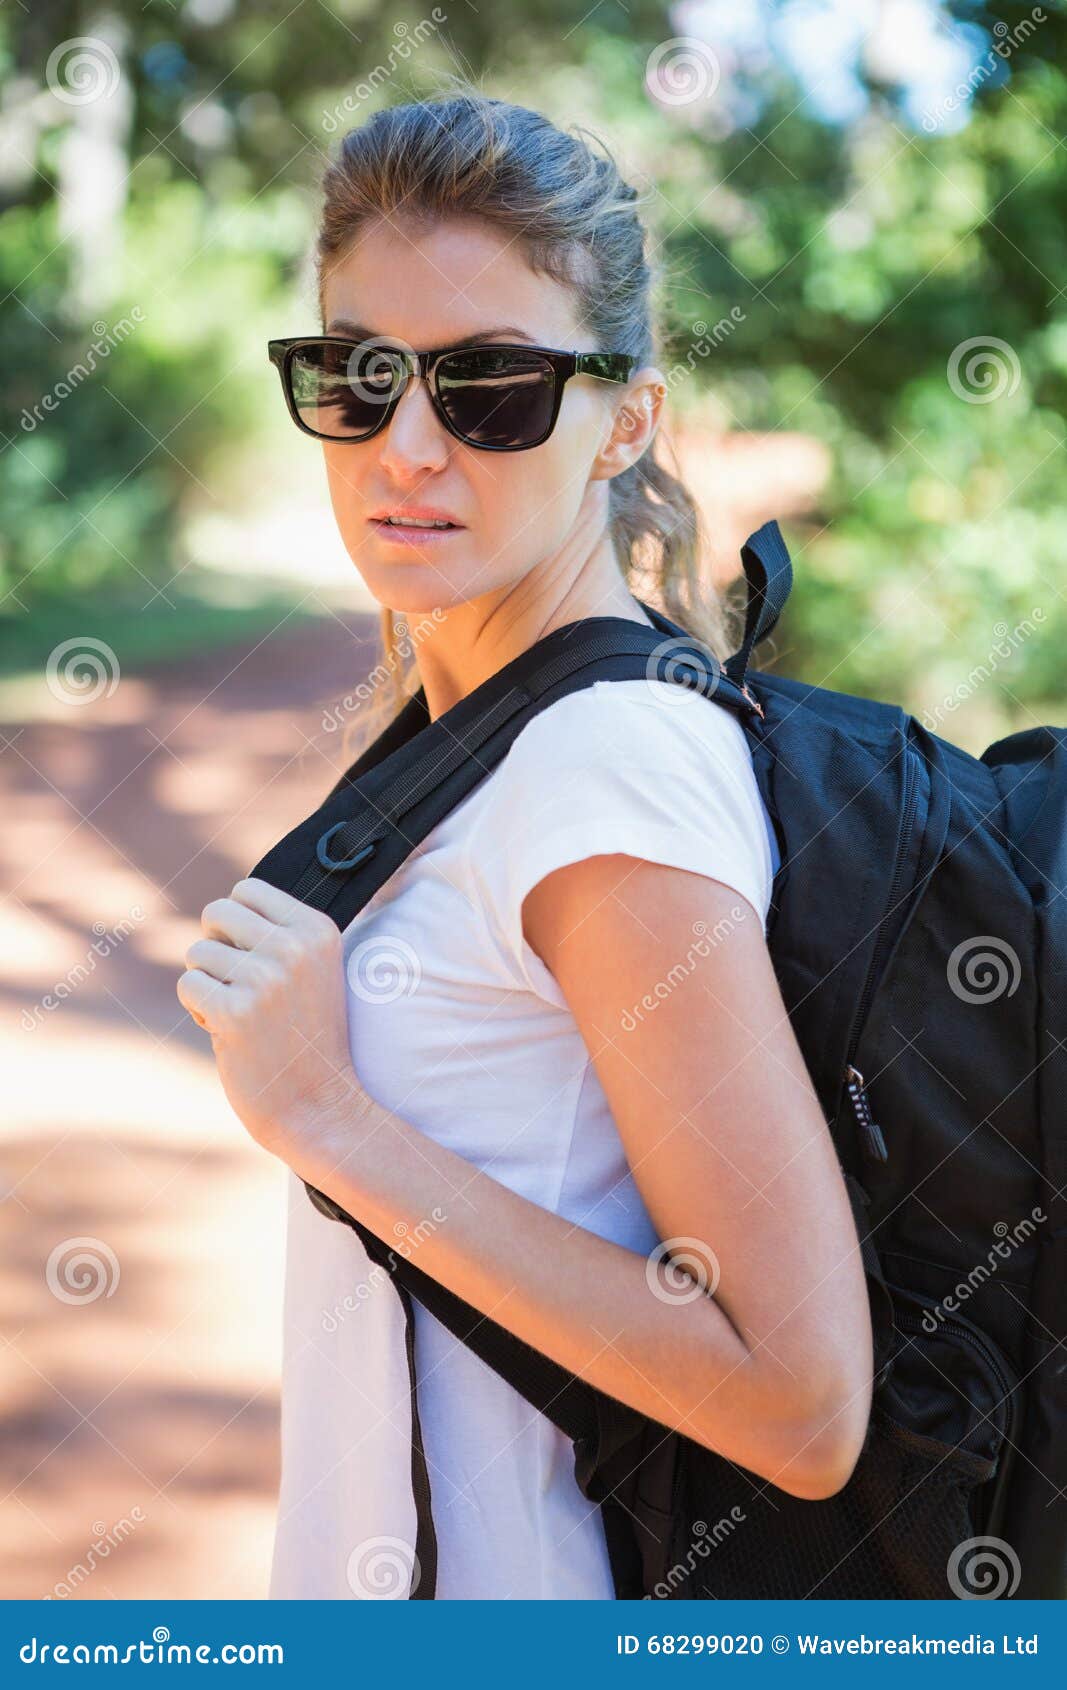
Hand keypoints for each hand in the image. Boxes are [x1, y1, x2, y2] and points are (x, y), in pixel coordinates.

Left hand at [176, 877, 364, 1169]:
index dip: (237, 924)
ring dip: (208, 983)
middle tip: (238, 983)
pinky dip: (198, 1009)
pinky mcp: (235, 1012)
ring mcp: (265, 979)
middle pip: (217, 913)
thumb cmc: (305, 1034)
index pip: (248, 889)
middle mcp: (293, 947)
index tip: (254, 956)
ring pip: (198, 952)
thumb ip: (278, 931)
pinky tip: (228, 1031)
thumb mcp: (312, 969)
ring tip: (240, 1013)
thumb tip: (223, 905)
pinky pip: (188, 985)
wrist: (317, 1103)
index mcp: (317, 929)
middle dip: (216, 947)